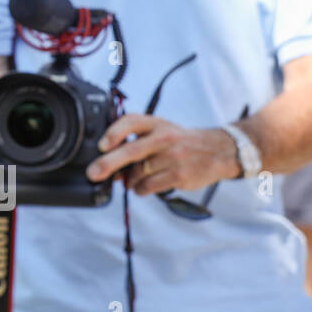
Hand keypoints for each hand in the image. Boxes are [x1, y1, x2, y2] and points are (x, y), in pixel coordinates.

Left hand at [86, 115, 240, 194]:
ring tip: (131, 179)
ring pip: (138, 173)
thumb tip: (107, 162)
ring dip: (128, 180)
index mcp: (156, 123)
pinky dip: (140, 189)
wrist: (218, 151)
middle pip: (131, 151)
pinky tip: (142, 186)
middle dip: (108, 164)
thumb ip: (135, 140)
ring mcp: (174, 157)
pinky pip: (149, 186)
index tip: (102, 146)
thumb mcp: (160, 129)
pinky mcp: (180, 175)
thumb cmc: (179, 141)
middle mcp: (165, 138)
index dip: (114, 133)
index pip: (131, 122)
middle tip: (93, 173)